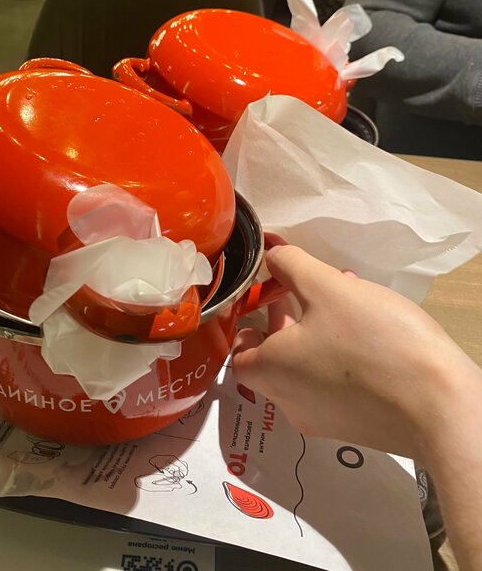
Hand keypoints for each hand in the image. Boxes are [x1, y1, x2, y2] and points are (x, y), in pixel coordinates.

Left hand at [232, 245, 478, 459]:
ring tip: (343, 299)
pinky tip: (368, 329)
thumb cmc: (374, 341)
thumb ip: (292, 266)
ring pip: (305, 368)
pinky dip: (338, 356)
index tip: (264, 296)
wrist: (440, 407)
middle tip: (303, 290)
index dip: (246, 321)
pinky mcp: (355, 426)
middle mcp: (289, 402)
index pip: (238, 352)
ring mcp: (323, 420)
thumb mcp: (328, 288)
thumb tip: (270, 251)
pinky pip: (333, 385)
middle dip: (286, 319)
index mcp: (272, 372)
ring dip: (315, 331)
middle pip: (272, 358)